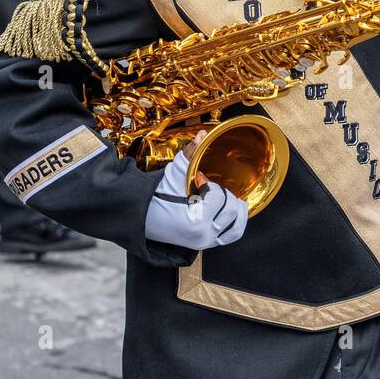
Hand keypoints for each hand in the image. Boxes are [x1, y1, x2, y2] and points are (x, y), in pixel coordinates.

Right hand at [144, 134, 248, 250]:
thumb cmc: (155, 197)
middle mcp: (204, 236)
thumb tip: (202, 134)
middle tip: (206, 189)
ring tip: (224, 197)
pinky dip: (236, 222)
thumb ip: (189, 154)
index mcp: (196, 222)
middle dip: (221, 195)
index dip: (209, 184)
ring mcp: (206, 242)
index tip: (197, 181)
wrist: (142, 218)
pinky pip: (232, 235)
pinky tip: (231, 208)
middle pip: (232, 210)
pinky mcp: (207, 244)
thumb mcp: (173, 175)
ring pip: (238, 226)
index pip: (218, 197)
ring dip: (236, 209)